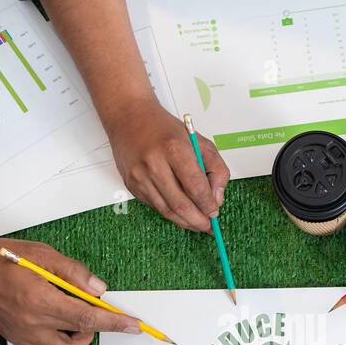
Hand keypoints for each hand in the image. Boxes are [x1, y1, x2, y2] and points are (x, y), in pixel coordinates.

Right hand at [0, 233, 138, 344]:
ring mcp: (22, 334)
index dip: (115, 322)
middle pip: (78, 339)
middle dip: (96, 329)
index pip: (88, 317)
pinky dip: (59, 341)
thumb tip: (98, 289)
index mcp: (40, 300)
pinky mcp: (15, 338)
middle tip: (101, 314)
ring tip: (77, 317)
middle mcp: (31, 323)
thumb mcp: (42, 255)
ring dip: (77, 339)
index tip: (133, 326)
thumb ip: (73, 272)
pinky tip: (58, 322)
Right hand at [102, 101, 229, 232]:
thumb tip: (216, 198)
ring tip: (196, 224)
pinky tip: (180, 213)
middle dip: (198, 221)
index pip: (196, 187)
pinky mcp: (131, 185)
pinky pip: (155, 206)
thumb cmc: (165, 130)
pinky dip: (170, 213)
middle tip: (208, 226)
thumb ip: (215, 168)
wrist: (129, 118)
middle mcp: (154, 164)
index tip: (215, 213)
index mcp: (174, 149)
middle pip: (180, 204)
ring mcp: (140, 176)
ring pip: (166, 210)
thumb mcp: (199, 141)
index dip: (208, 205)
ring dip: (184, 222)